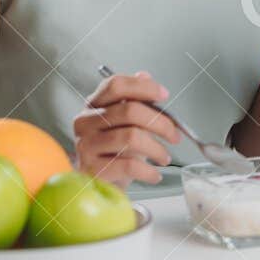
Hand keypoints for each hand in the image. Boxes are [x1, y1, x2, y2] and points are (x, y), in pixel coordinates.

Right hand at [71, 70, 182, 187]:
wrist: (98, 183)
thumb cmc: (114, 150)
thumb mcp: (125, 123)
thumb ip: (134, 100)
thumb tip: (145, 76)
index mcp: (94, 104)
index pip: (116, 85)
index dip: (144, 87)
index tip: (164, 95)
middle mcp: (85, 121)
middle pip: (130, 111)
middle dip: (160, 123)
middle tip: (174, 135)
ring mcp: (86, 145)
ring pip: (131, 138)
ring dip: (157, 149)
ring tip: (165, 157)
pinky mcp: (92, 169)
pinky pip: (129, 166)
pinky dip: (148, 171)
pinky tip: (155, 174)